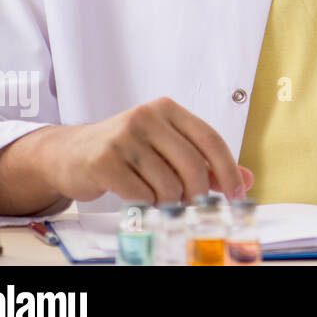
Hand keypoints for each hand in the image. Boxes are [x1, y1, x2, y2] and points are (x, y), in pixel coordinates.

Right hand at [39, 97, 253, 205]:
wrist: (70, 154)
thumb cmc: (126, 153)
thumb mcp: (167, 149)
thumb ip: (206, 163)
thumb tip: (246, 180)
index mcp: (168, 110)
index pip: (210, 139)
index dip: (228, 170)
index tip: (237, 194)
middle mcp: (147, 117)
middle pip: (192, 164)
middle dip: (198, 194)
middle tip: (193, 206)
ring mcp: (124, 136)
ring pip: (168, 184)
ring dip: (167, 201)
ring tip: (156, 197)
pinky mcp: (104, 160)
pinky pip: (141, 195)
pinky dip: (146, 205)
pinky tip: (139, 199)